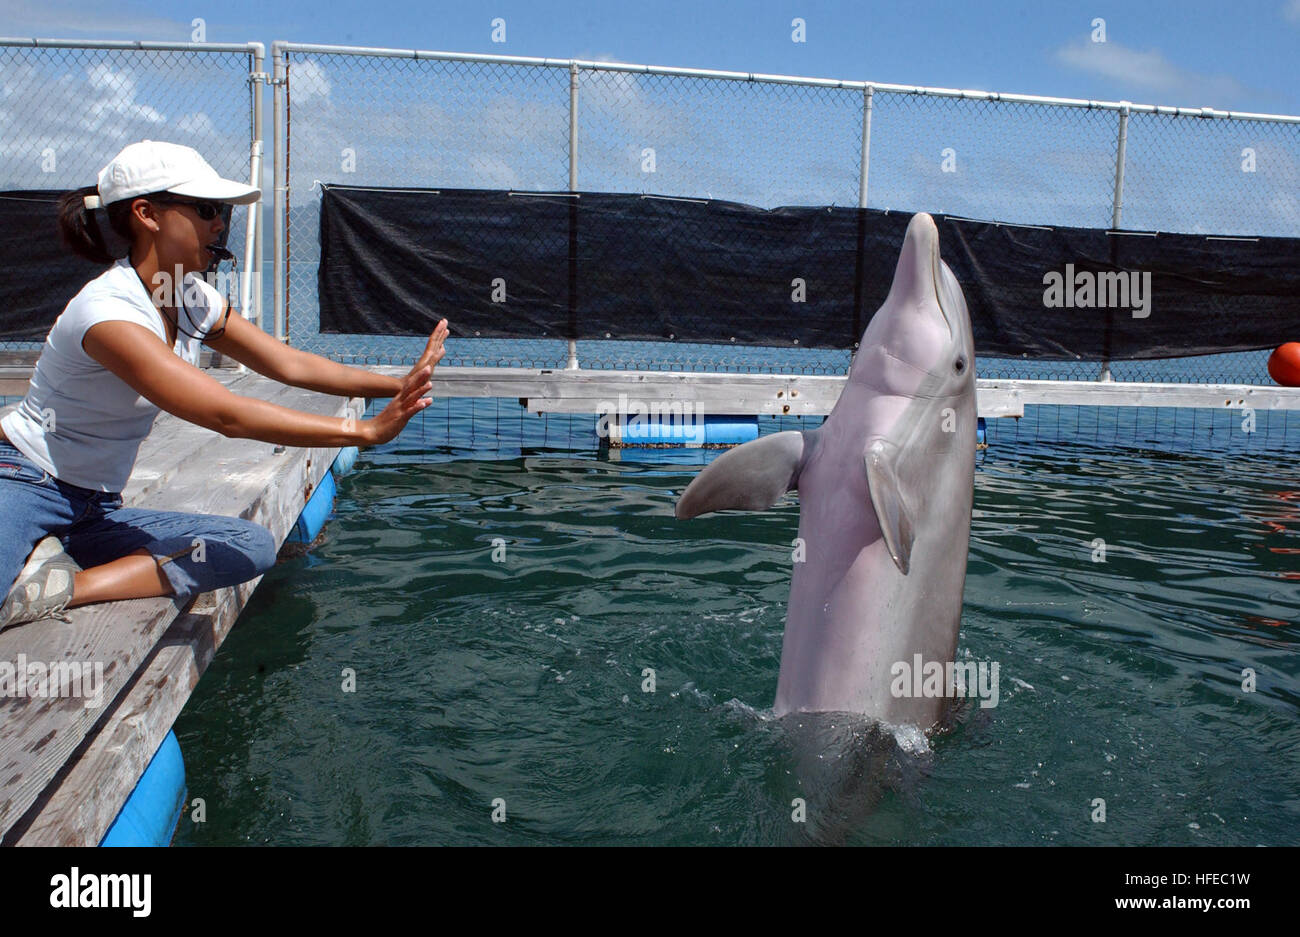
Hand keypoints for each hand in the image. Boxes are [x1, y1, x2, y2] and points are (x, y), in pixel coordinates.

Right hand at [358, 320, 447, 445]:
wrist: (372, 432)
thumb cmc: (387, 422)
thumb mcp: (401, 411)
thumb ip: (412, 405)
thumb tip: (423, 400)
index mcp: (400, 399)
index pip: (410, 385)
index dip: (419, 376)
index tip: (427, 367)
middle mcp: (400, 401)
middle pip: (411, 387)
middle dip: (420, 377)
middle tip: (429, 367)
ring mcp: (399, 409)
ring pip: (411, 398)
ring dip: (421, 391)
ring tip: (431, 384)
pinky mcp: (400, 419)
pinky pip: (409, 412)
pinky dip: (417, 407)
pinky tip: (425, 402)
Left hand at [413, 319, 448, 377]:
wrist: (407, 387)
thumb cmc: (414, 382)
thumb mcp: (423, 372)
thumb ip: (430, 364)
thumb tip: (441, 351)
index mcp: (427, 357)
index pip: (433, 341)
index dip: (438, 331)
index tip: (443, 322)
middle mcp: (428, 357)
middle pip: (435, 340)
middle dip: (440, 331)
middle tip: (445, 320)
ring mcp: (428, 360)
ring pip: (436, 346)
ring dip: (441, 338)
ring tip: (446, 330)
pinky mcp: (428, 365)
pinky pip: (435, 354)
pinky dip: (440, 349)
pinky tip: (442, 347)